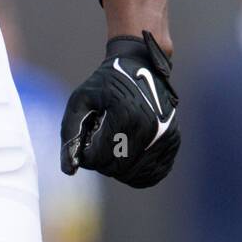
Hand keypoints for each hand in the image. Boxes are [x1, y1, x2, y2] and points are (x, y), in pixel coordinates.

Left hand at [60, 30, 178, 187]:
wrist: (140, 66)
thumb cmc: (105, 84)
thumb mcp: (80, 99)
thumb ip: (70, 133)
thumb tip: (68, 170)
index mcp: (125, 115)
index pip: (99, 159)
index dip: (86, 156)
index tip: (86, 141)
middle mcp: (149, 128)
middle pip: (117, 169)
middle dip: (102, 162)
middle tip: (98, 143)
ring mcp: (164, 136)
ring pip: (135, 176)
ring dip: (118, 169)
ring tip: (112, 147)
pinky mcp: (173, 141)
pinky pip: (154, 174)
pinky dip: (138, 173)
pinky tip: (128, 158)